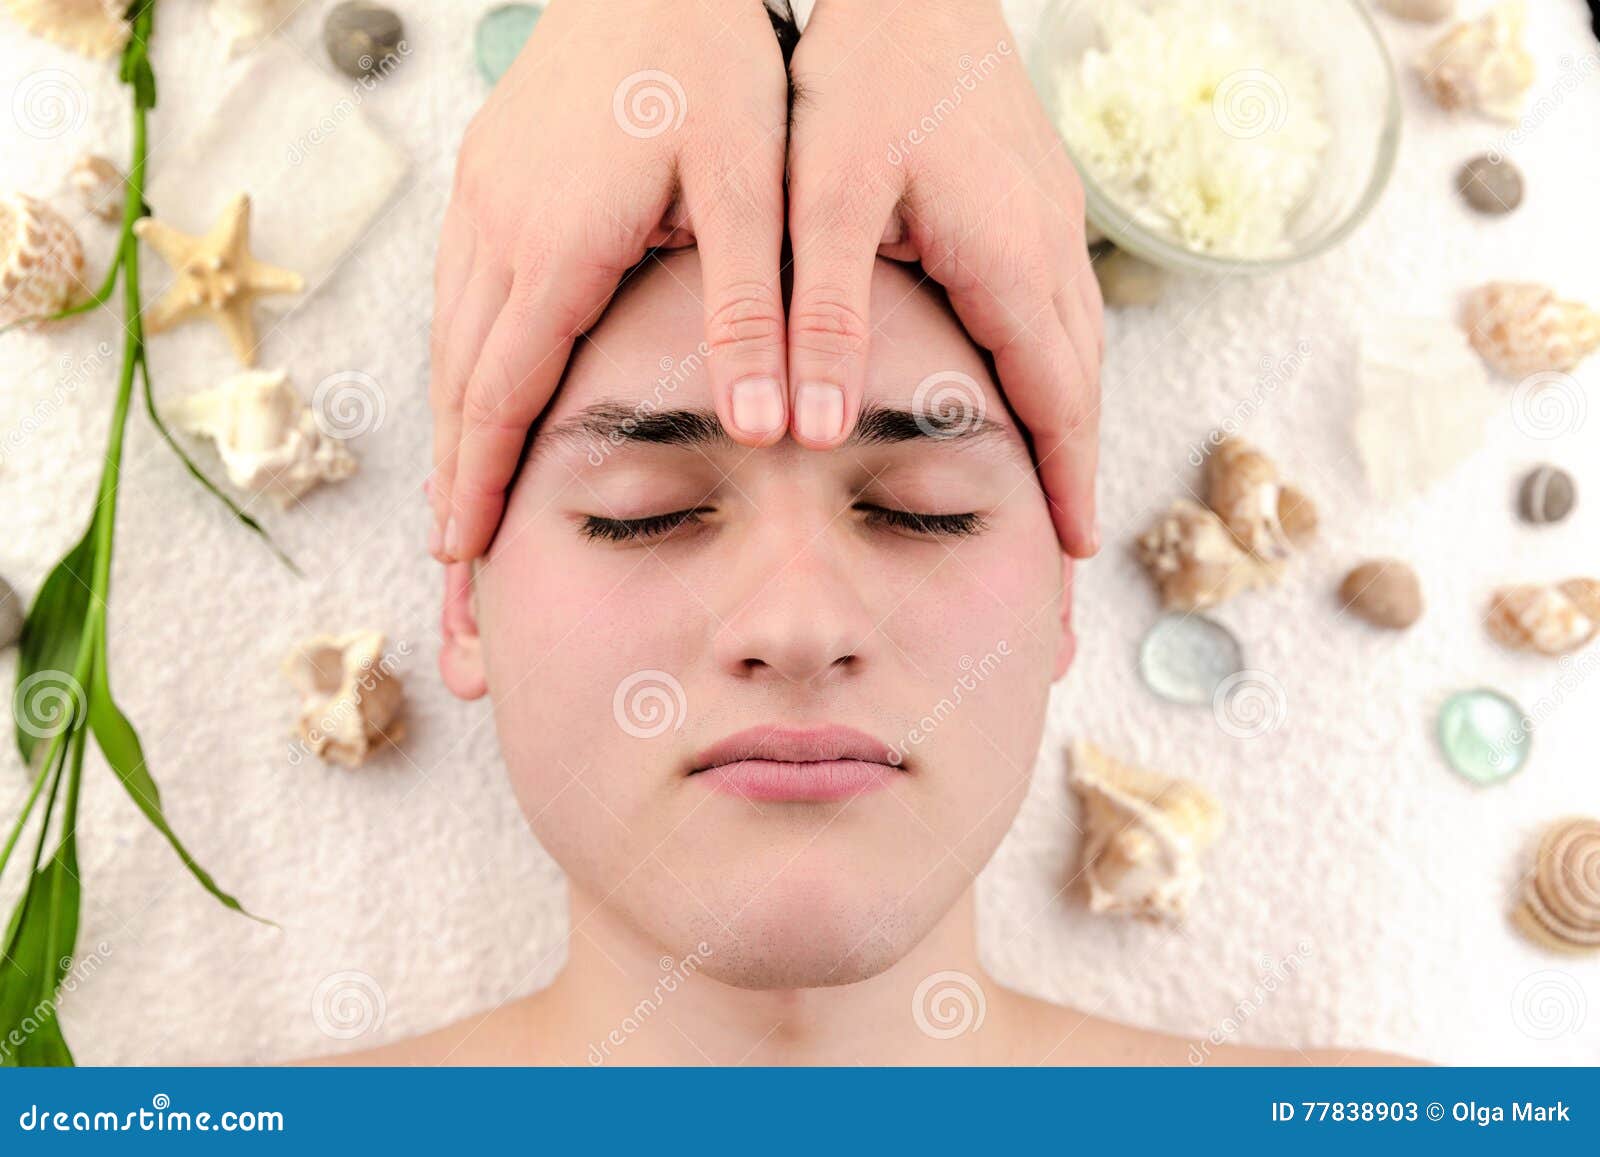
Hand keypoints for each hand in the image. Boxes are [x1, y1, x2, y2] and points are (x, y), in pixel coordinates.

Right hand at [429, 0, 789, 560]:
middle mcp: (498, 228)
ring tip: (454, 507)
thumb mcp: (754, 185)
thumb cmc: (712, 60)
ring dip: (451, 430)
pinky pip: (460, 294)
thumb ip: (753, 310)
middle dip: (453, 482)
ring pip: (451, 341)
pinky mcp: (490, 175)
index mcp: (557, 244)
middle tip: (450, 568)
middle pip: (460, 384)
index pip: (504, 396)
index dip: (483, 484)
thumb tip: (764, 433)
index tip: (466, 559)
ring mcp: (482, 198)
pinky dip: (463, 365)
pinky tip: (477, 398)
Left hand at [786, 0, 1102, 555]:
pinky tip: (1018, 386)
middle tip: (1062, 549)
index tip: (1067, 553)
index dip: (1064, 483)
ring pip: (1075, 345)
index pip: (1055, 402)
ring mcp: (1049, 216)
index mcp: (1011, 258)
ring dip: (1069, 422)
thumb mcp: (826, 197)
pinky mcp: (1030, 194)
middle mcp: (1049, 244)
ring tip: (1050, 487)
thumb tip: (811, 432)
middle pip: (1079, 386)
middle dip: (1075, 472)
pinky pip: (1056, 305)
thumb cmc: (862, 70)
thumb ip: (819, 314)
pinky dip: (1050, 367)